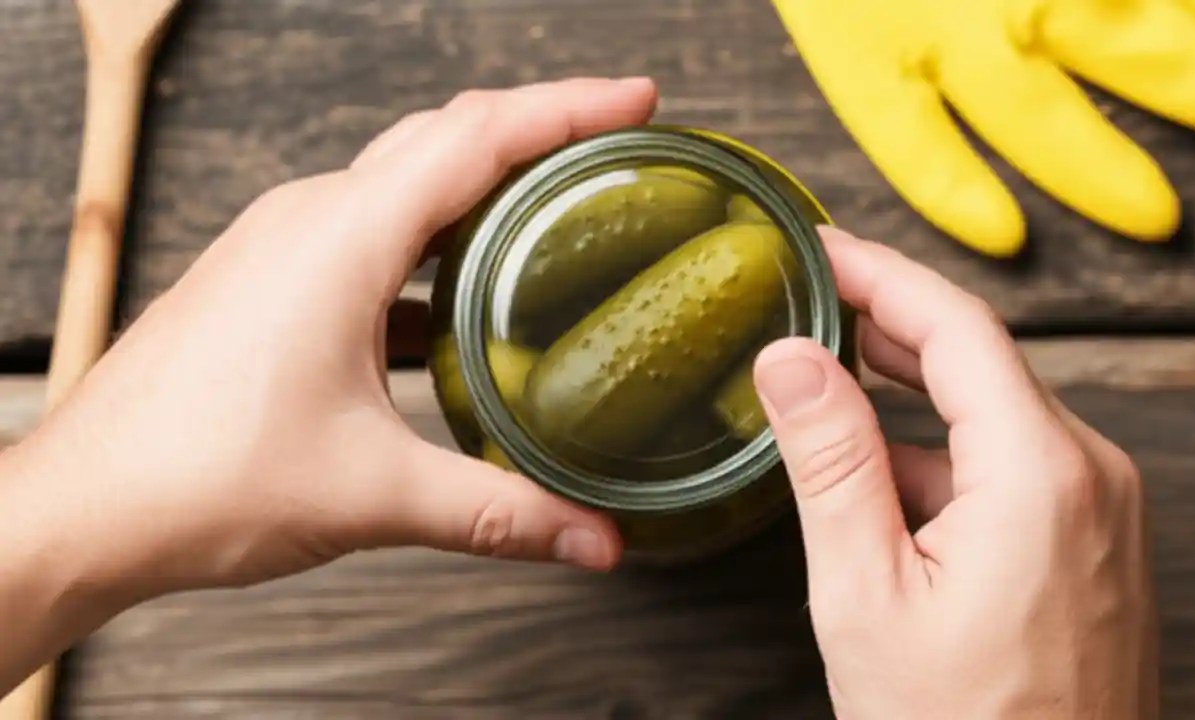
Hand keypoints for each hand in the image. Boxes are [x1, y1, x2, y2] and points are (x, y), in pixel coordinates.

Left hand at [0, 78, 655, 689]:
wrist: (84, 506)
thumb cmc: (196, 478)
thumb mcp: (371, 494)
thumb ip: (498, 512)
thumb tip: (593, 538)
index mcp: (340, 240)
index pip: (477, 139)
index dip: (568, 110)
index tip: (636, 99)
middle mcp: (309, 220)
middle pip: (443, 138)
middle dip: (536, 130)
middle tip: (611, 142)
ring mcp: (281, 246)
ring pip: (401, 181)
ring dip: (480, 182)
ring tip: (552, 206)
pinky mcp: (269, 281)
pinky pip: (367, 232)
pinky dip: (430, 241)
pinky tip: (462, 297)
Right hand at [753, 229, 1155, 718]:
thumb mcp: (866, 595)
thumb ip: (829, 463)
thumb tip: (789, 359)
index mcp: (1040, 472)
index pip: (958, 324)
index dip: (880, 272)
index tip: (817, 246)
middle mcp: (1091, 475)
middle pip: (980, 358)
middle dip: (887, 323)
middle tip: (806, 297)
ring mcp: (1100, 511)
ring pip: (991, 415)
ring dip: (908, 394)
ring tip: (824, 380)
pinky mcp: (1090, 544)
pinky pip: (1011, 468)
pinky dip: (940, 457)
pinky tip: (875, 479)